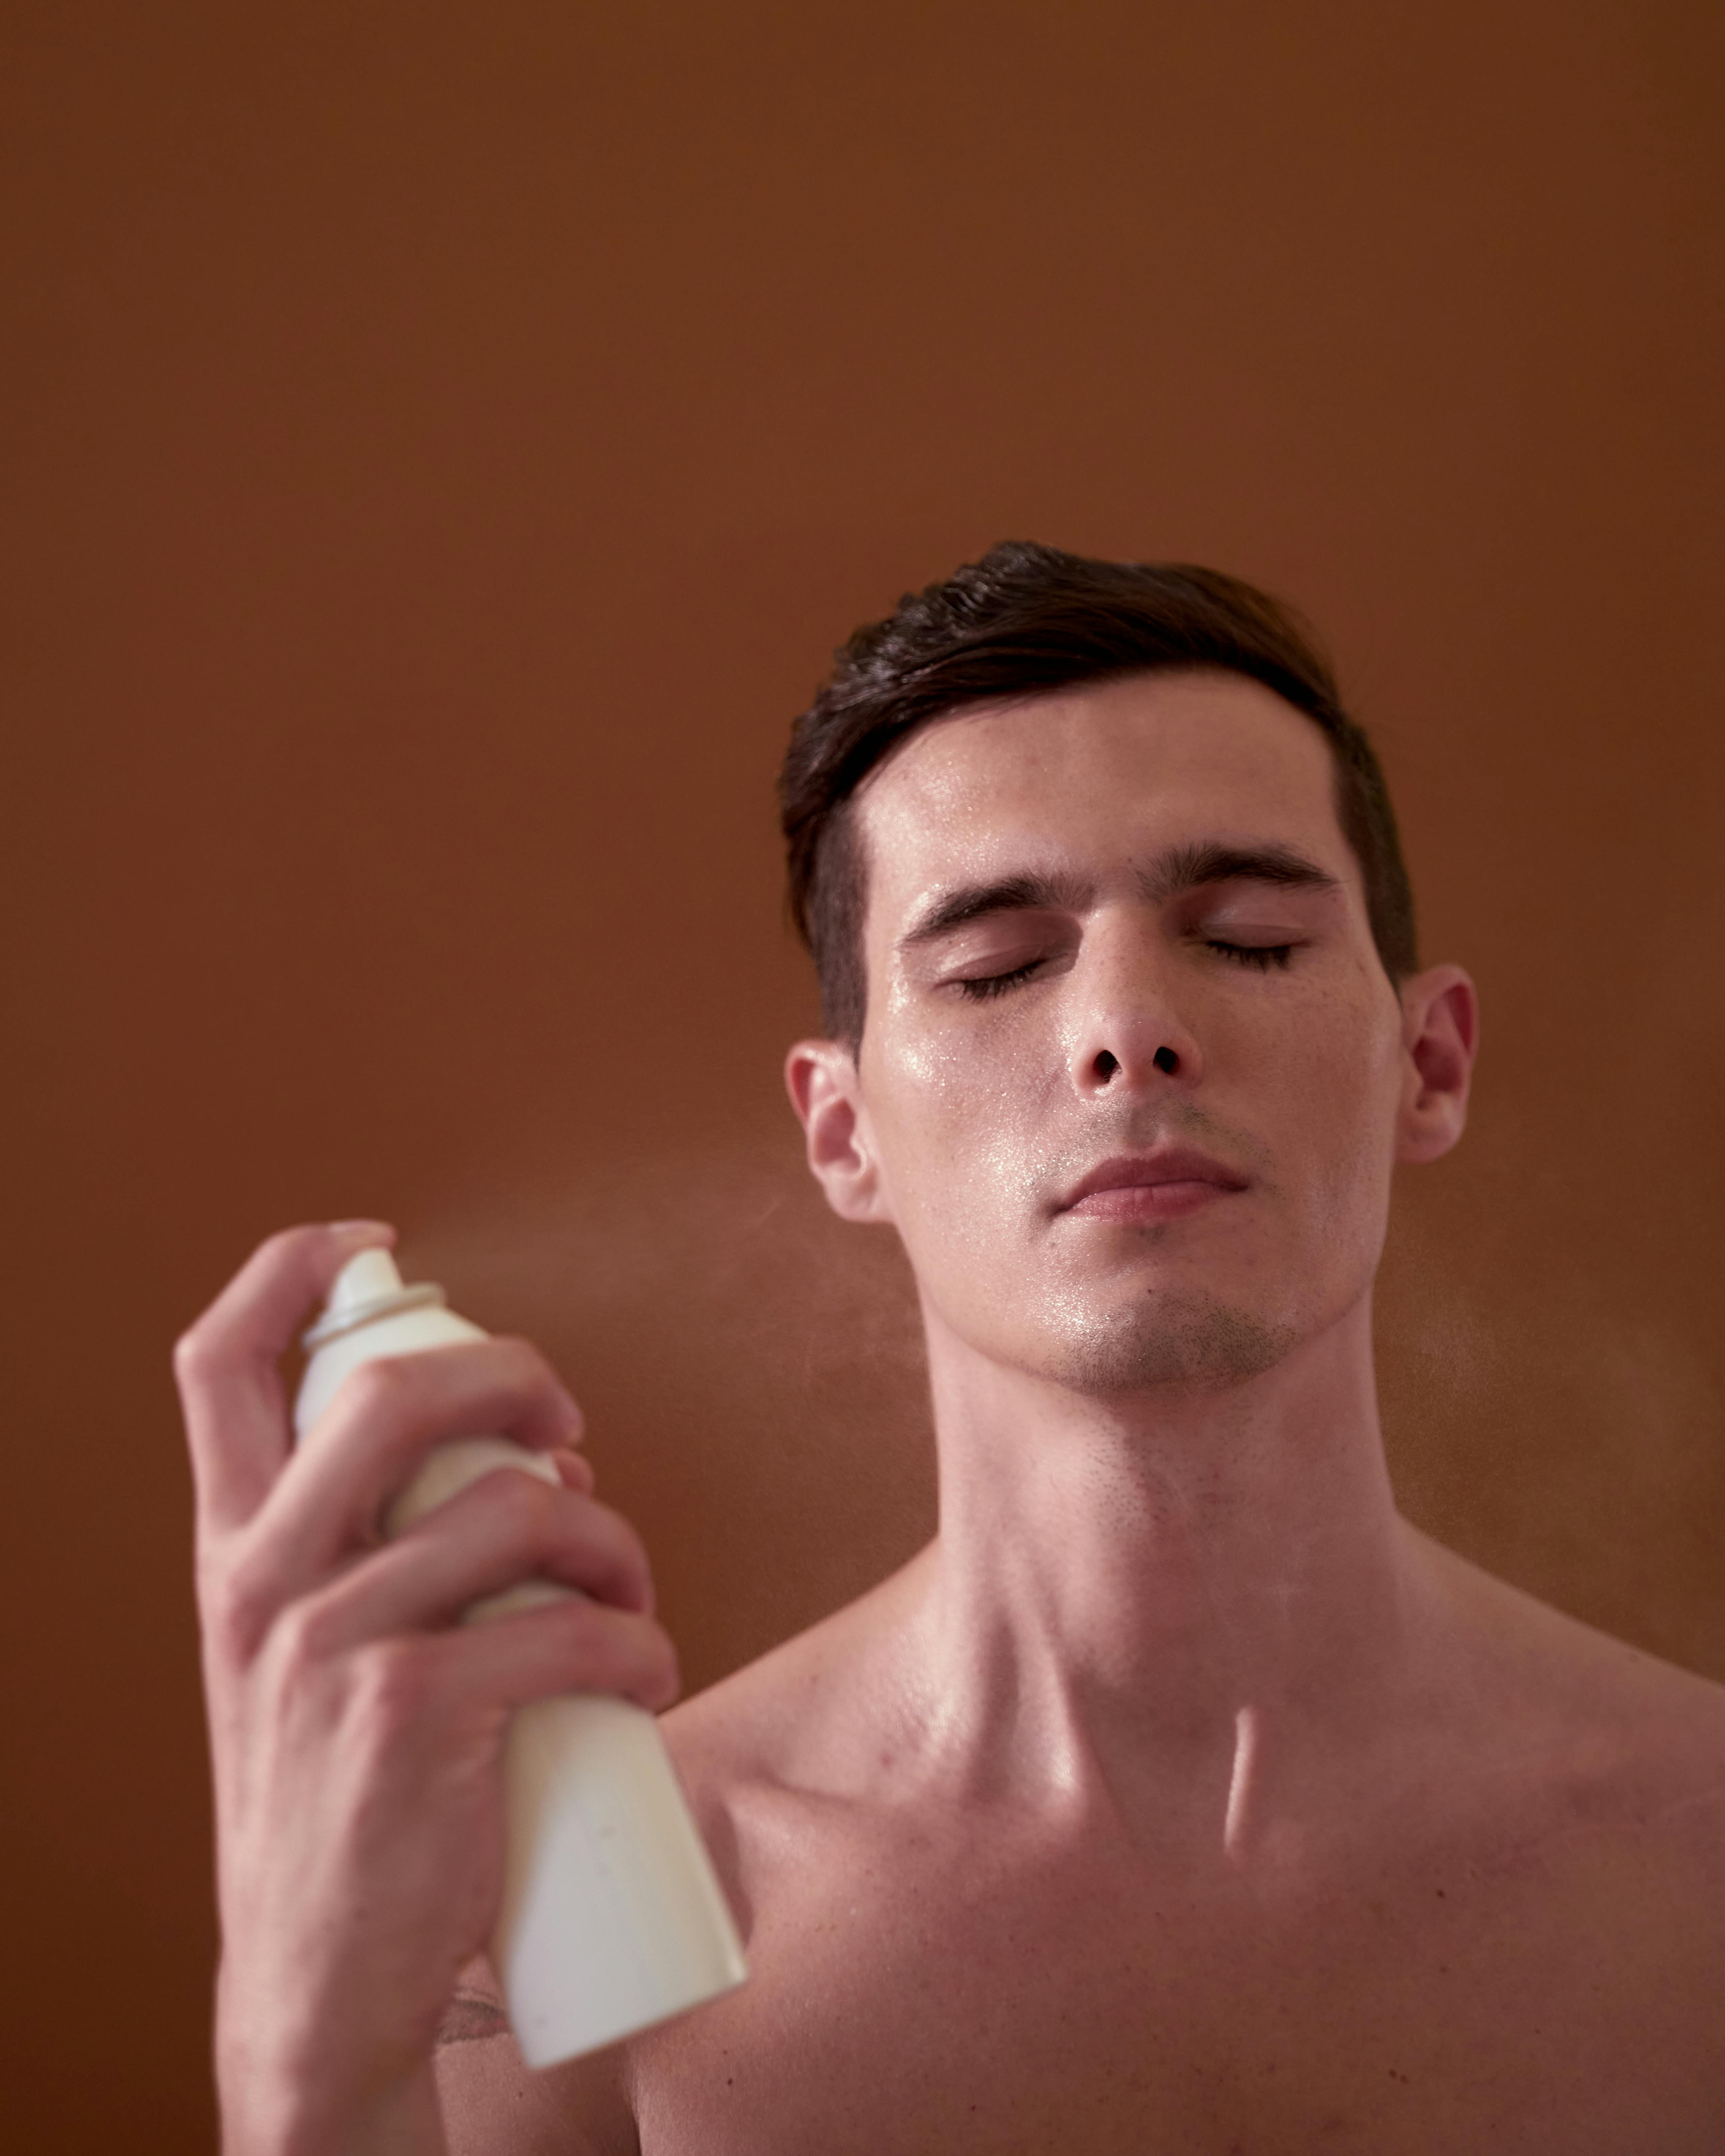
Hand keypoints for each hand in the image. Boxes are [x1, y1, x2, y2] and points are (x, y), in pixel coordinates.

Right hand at [177, 1223, 677, 2155]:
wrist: (315, 1977)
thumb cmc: (339, 1793)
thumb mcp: (302, 1655)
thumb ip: (370, 1552)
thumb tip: (537, 1468)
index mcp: (228, 1550)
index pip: (217, 1361)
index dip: (289, 1269)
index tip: (369, 1244)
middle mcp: (263, 1581)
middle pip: (393, 1390)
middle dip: (510, 1373)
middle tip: (568, 1423)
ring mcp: (334, 1646)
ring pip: (513, 1509)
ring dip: (608, 1535)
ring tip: (630, 1586)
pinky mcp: (416, 1717)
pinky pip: (569, 1628)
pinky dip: (638, 1641)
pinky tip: (645, 1674)